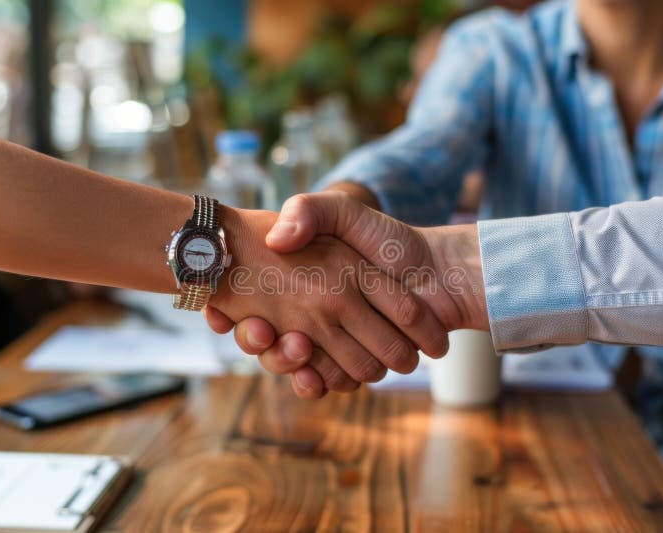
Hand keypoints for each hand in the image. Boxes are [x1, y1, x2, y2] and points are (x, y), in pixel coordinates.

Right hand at [207, 205, 449, 396]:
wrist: (439, 272)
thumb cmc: (389, 239)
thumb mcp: (341, 211)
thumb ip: (308, 211)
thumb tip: (276, 240)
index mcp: (299, 283)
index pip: (251, 307)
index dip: (236, 314)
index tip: (223, 313)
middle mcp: (311, 313)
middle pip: (270, 339)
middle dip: (261, 341)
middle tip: (263, 331)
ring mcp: (329, 339)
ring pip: (292, 363)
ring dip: (284, 362)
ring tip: (295, 344)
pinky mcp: (350, 363)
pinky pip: (322, 381)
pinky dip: (313, 383)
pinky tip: (311, 375)